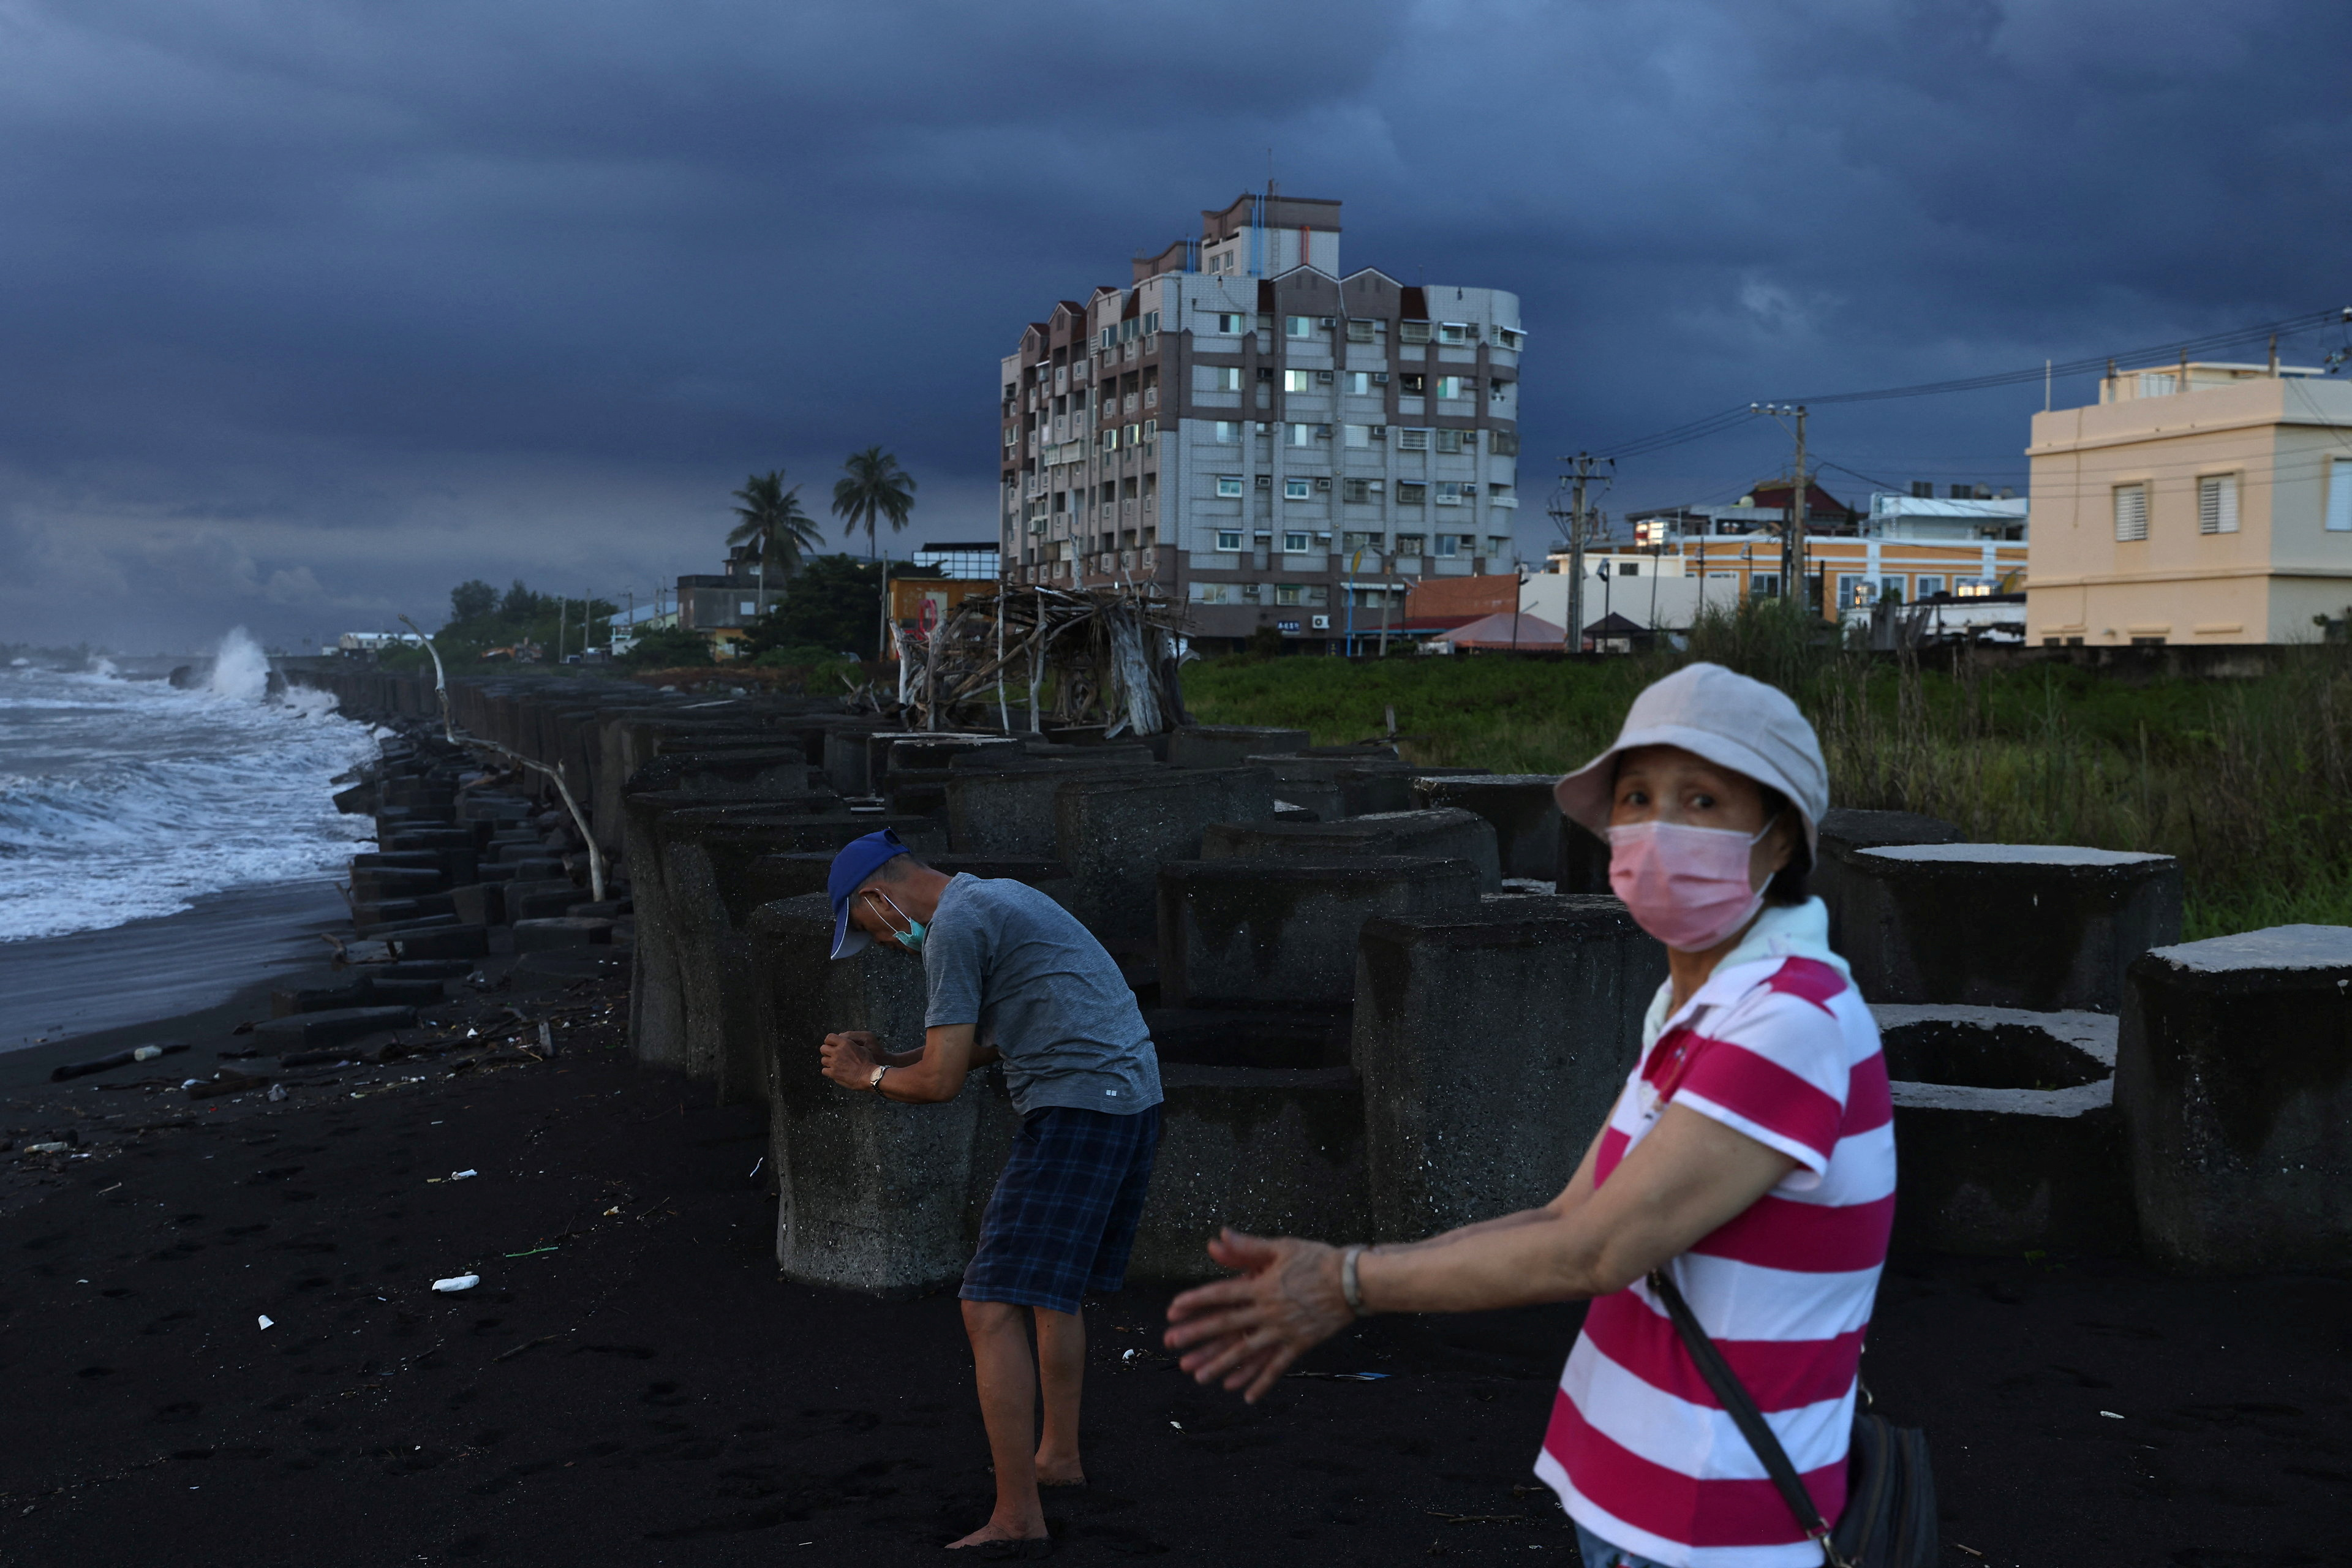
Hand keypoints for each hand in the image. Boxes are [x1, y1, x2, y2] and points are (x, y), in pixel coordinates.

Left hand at [819, 1031, 882, 1088]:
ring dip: (828, 1062)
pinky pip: (824, 1071)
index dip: (829, 1041)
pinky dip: (828, 1071)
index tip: (832, 1045)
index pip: (829, 1037)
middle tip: (831, 1055)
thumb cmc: (868, 1062)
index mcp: (845, 1043)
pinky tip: (834, 1072)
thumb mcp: (863, 1048)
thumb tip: (847, 1046)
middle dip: (826, 1051)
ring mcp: (834, 1062)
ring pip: (823, 1060)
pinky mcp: (833, 1073)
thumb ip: (852, 1046)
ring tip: (834, 1065)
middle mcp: (837, 1051)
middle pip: (823, 1048)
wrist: (868, 1076)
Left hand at [1162, 1230, 1355, 1402]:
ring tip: (1199, 1377)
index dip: (1195, 1302)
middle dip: (1197, 1336)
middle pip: (1226, 1325)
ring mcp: (1283, 1331)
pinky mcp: (1299, 1345)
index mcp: (1260, 1286)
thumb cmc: (1316, 1260)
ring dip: (1220, 1365)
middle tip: (1172, 1345)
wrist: (1353, 1281)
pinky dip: (1260, 1382)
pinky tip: (1245, 1395)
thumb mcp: (1281, 1248)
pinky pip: (1276, 1367)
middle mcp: (1267, 1311)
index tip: (1173, 1310)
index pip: (1220, 1295)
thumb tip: (1217, 1238)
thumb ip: (1247, 1247)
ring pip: (1246, 1352)